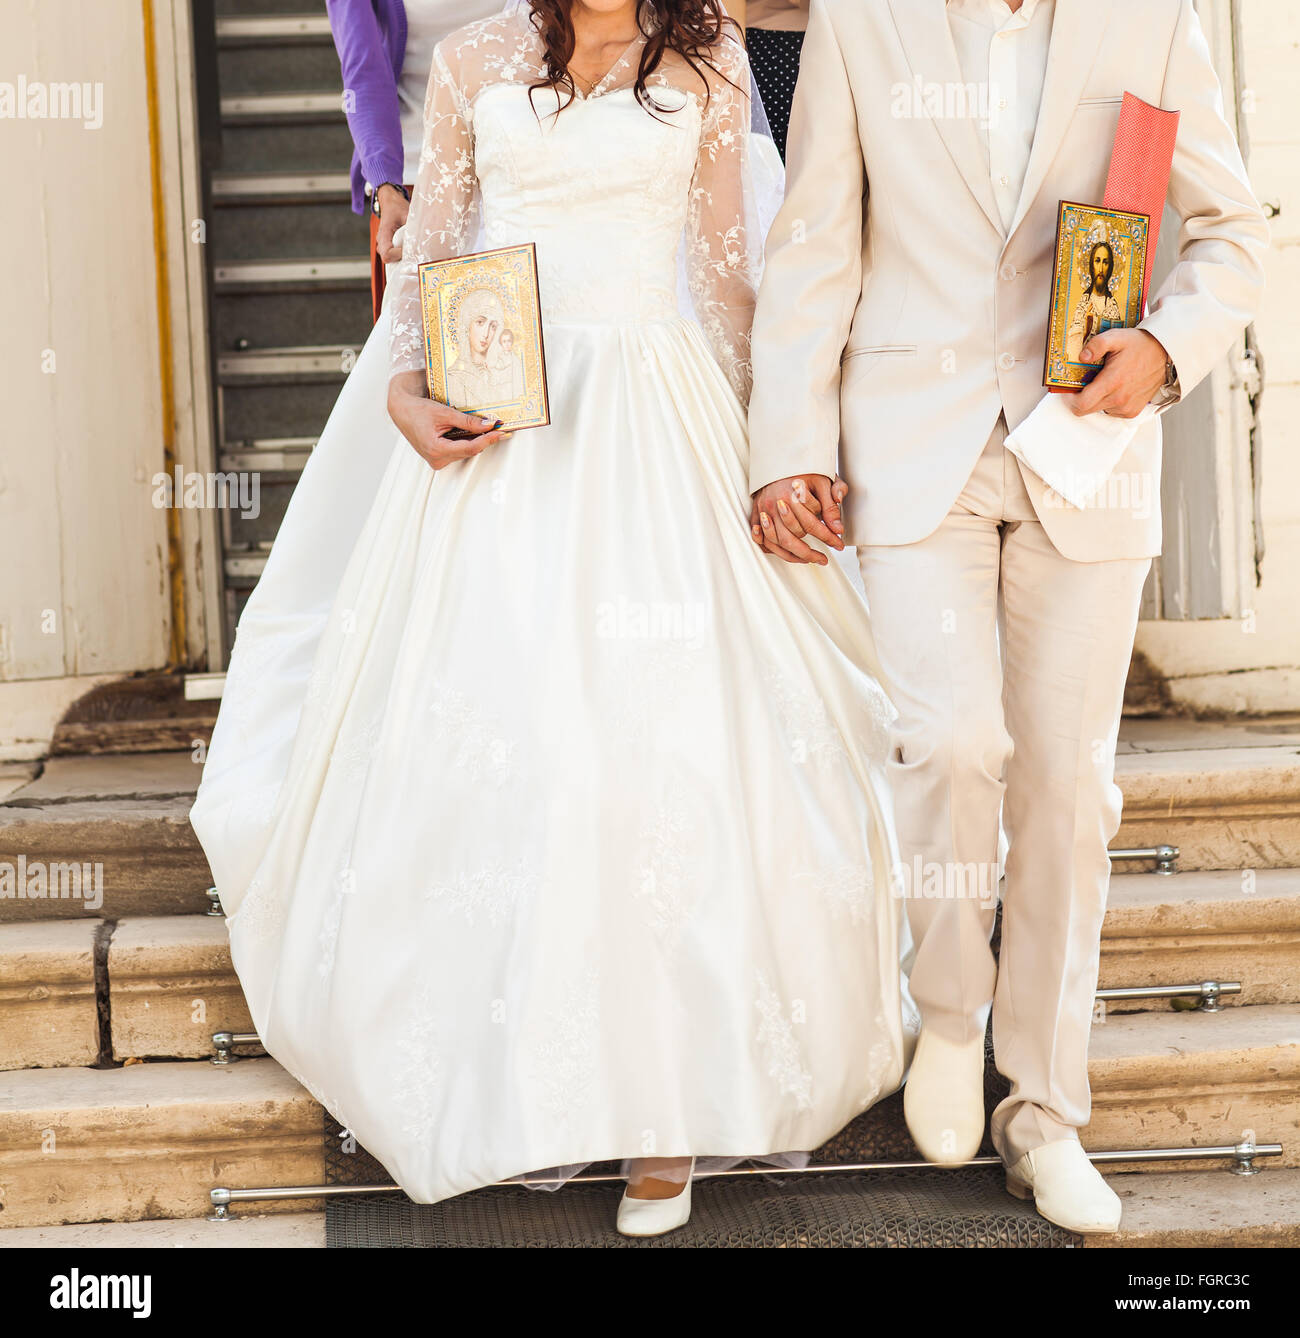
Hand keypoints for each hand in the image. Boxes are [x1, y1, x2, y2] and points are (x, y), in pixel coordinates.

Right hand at [375, 185, 409, 264]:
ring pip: (392, 260)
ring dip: (403, 259)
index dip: (398, 255)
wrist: (390, 203)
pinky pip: (394, 257)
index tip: (410, 249)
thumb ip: (413, 228)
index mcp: (383, 234)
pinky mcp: (389, 246)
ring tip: (414, 253)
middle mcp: (381, 242)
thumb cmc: (397, 207)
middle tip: (415, 255)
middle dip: (402, 260)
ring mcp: (384, 245)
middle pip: (389, 260)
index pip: (387, 254)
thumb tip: (424, 238)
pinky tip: (412, 251)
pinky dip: (403, 257)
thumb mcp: (407, 214)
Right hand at [387, 372, 507, 470]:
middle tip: (500, 428)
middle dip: (484, 440)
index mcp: (436, 450)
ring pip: (465, 452)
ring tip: (489, 429)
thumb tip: (488, 424)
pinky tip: (475, 433)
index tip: (500, 432)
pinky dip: (466, 442)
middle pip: (469, 451)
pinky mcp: (437, 457)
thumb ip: (467, 421)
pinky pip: (458, 451)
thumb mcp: (445, 413)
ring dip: (476, 441)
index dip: (488, 440)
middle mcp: (436, 459)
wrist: (401, 410)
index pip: (470, 448)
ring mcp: (436, 460)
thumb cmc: (417, 410)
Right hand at [750, 474, 847, 564]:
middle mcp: (775, 505)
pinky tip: (785, 552)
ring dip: (793, 555)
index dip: (828, 538)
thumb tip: (837, 529)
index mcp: (792, 495)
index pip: (813, 525)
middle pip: (791, 538)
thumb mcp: (824, 482)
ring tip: (808, 559)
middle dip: (810, 552)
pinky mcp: (756, 513)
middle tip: (824, 559)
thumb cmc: (805, 470)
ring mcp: (763, 510)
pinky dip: (771, 549)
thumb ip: (831, 505)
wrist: (780, 457)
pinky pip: (760, 538)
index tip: (839, 545)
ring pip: (775, 542)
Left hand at [1070, 328, 1169, 418]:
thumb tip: (1082, 356)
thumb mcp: (1116, 337)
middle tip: (1085, 382)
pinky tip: (1116, 386)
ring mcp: (1126, 407)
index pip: (1080, 405)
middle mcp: (1119, 399)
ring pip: (1098, 409)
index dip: (1070, 399)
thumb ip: (1096, 344)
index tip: (1069, 390)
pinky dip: (1109, 401)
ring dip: (1096, 398)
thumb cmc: (1141, 345)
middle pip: (1086, 409)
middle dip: (1081, 397)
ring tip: (1106, 380)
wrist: (1166, 353)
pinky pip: (1111, 411)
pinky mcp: (1132, 411)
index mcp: (1112, 383)